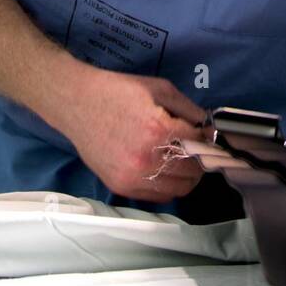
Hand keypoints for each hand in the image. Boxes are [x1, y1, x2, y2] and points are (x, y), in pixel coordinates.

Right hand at [59, 65, 208, 202]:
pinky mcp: (121, 186)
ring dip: (187, 176)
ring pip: (178, 189)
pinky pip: (157, 196)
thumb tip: (207, 125)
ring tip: (183, 162)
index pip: (200, 144)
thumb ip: (188, 108)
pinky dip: (167, 186)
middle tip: (197, 149)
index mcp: (158, 130)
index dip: (208, 139)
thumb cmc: (117, 92)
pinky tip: (164, 171)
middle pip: (193, 170)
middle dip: (200, 158)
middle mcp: (147, 158)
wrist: (77, 103)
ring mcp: (133, 177)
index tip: (207, 136)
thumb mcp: (158, 89)